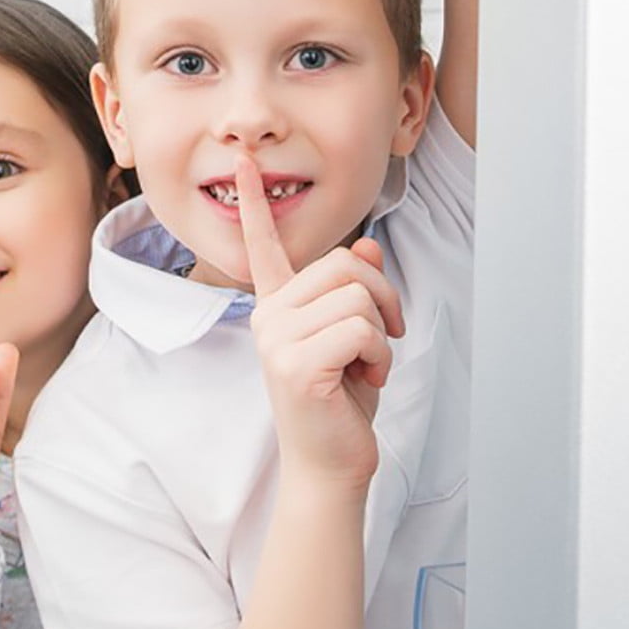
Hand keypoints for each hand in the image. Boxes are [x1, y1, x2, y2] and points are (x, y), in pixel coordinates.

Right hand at [235, 158, 406, 495]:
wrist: (332, 464)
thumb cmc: (342, 401)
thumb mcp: (355, 336)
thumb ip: (356, 290)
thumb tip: (367, 249)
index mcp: (278, 306)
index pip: (263, 247)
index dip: (254, 202)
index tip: (243, 163)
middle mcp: (269, 317)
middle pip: (343, 266)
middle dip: (382, 298)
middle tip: (386, 337)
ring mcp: (277, 340)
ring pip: (358, 296)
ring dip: (383, 332)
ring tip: (369, 364)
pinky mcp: (295, 364)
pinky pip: (361, 328)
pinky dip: (380, 353)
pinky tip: (367, 378)